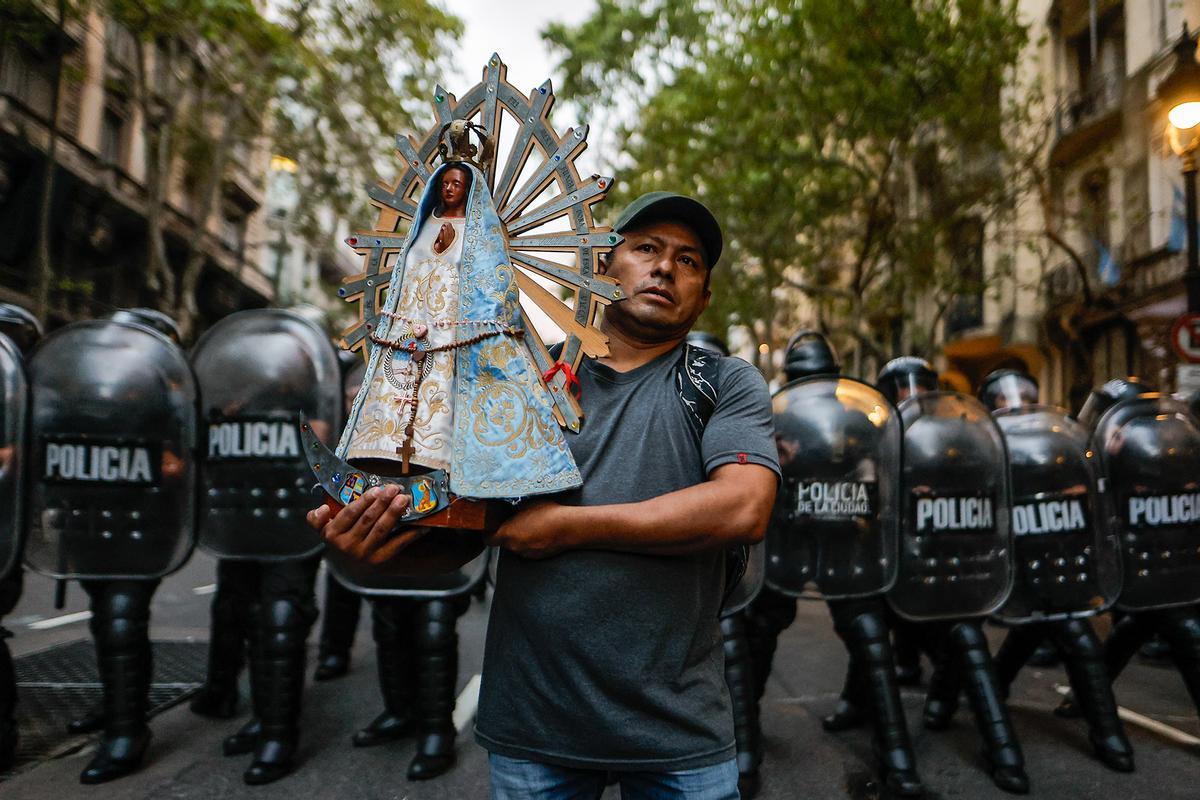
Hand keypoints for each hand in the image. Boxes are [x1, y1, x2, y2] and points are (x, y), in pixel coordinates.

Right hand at [306, 485, 427, 565]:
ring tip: (405, 499)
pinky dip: (410, 534)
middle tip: (394, 488)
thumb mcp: (325, 530)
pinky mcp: (380, 560)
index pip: (349, 514)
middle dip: (382, 502)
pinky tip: (421, 524)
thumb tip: (322, 509)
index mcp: (332, 535)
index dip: (363, 501)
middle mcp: (347, 545)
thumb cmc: (340, 540)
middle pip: (367, 520)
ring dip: (394, 513)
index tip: (376, 489)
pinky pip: (397, 545)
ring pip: (381, 529)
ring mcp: (364, 554)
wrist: (350, 569)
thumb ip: (317, 520)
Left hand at [485, 500, 570, 558]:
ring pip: (517, 546)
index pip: (488, 539)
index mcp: (507, 534)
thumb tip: (506, 507)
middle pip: (504, 542)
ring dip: (520, 538)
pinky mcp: (537, 557)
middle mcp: (514, 547)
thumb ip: (512, 509)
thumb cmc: (547, 512)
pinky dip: (531, 543)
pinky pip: (529, 549)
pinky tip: (540, 532)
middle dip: (507, 533)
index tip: (492, 526)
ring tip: (531, 525)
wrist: (568, 527)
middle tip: (515, 521)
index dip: (489, 532)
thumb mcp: (525, 504)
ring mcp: (526, 553)